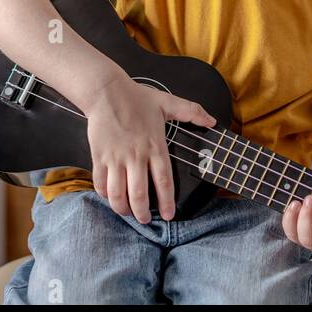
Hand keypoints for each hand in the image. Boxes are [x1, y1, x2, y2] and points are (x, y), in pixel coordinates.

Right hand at [87, 77, 215, 224]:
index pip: (163, 181)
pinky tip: (110, 197)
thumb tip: (211, 121)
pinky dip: (104, 194)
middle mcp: (135, 155)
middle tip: (146, 220)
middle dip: (142, 213)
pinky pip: (100, 182)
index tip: (169, 215)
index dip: (166, 202)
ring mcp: (116, 157)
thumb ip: (191, 112)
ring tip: (128, 213)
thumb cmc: (136, 98)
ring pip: (117, 193)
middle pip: (139, 194)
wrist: (106, 91)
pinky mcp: (99, 156)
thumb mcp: (167, 102)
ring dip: (122, 208)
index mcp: (155, 146)